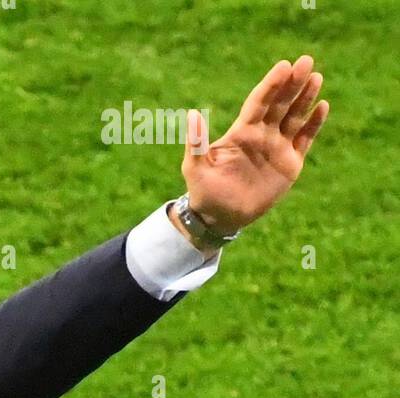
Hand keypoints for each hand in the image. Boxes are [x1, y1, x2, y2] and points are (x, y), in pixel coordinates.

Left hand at [179, 56, 329, 237]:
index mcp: (242, 131)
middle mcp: (262, 134)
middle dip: (292, 83)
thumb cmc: (204, 192)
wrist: (220, 218)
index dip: (271, 85)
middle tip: (305, 62)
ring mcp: (277, 147)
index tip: (283, 67)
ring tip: (316, 77)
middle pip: (280, 104)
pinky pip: (305, 139)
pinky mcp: (290, 163)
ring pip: (295, 117)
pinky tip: (322, 106)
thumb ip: (196, 142)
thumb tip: (192, 113)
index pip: (259, 102)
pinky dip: (314, 124)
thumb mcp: (195, 168)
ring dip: (305, 98)